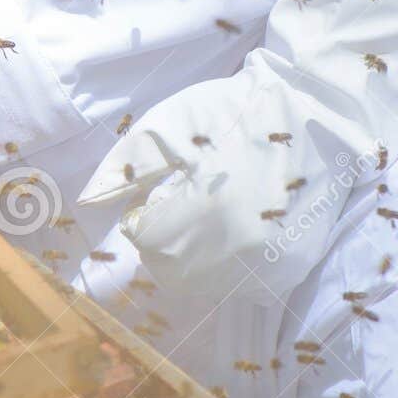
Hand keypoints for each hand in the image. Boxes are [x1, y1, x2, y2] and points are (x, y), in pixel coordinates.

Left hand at [78, 65, 375, 304]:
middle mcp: (239, 250)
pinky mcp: (290, 270)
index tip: (156, 193)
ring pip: (203, 283)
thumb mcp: (167, 127)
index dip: (140, 215)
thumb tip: (87, 203)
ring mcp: (269, 266)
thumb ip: (124, 169)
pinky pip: (240, 285)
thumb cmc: (231, 113)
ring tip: (207, 214)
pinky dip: (226, 264)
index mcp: (204, 212)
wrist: (310, 113)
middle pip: (171, 270)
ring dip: (191, 257)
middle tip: (179, 204)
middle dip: (161, 242)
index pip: (144, 241)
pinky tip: (234, 227)